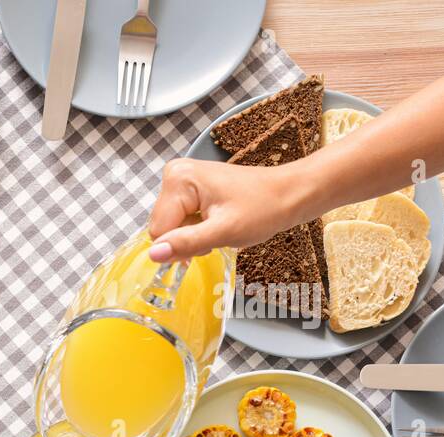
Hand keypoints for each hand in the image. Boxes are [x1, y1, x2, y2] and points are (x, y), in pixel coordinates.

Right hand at [146, 157, 307, 262]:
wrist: (290, 194)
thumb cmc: (263, 209)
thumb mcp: (224, 231)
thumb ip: (186, 243)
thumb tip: (153, 255)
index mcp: (178, 179)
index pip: (158, 229)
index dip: (180, 244)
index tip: (208, 242)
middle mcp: (175, 174)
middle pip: (162, 226)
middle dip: (186, 238)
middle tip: (216, 234)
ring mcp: (182, 180)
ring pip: (171, 226)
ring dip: (193, 235)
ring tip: (219, 227)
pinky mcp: (190, 187)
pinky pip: (181, 219)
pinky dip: (197, 228)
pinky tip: (217, 222)